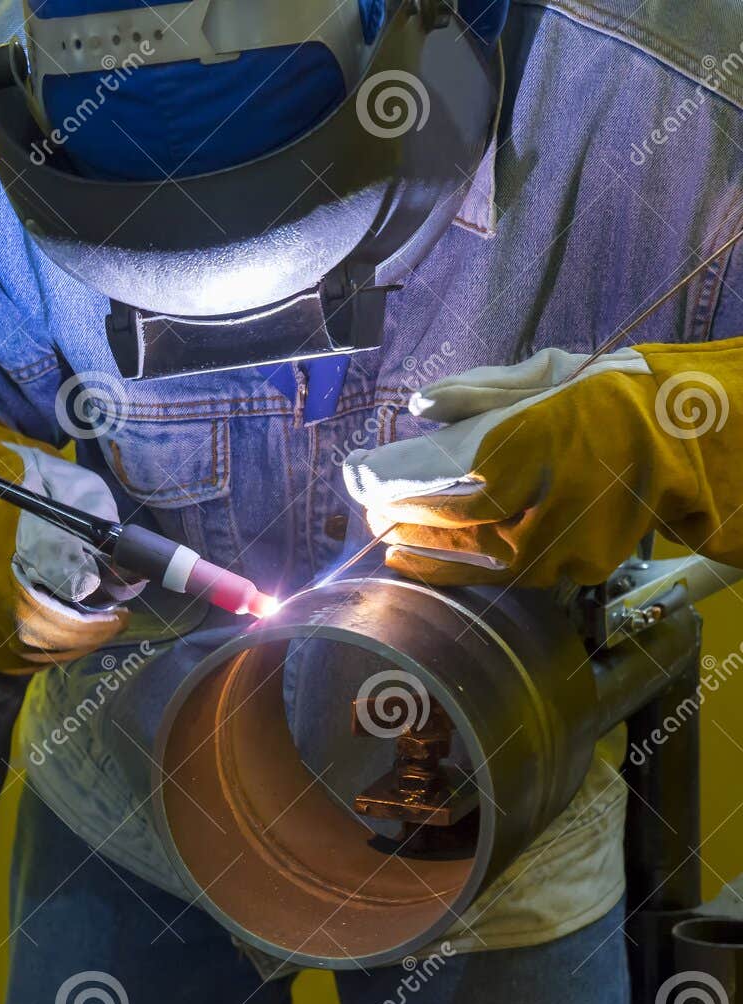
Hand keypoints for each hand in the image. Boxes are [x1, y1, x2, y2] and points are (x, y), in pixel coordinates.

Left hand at [343, 340, 742, 586]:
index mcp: (539, 442)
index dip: (400, 496)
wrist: (692, 436)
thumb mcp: (545, 375)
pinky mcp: (583, 565)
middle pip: (460, 532)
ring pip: (485, 563)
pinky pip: (516, 575)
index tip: (364, 490)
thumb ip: (478, 392)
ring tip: (399, 545)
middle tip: (375, 522)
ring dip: (435, 557)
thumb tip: (420, 407)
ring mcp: (572, 539)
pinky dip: (474, 569)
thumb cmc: (610, 397)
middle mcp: (554, 498)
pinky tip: (441, 561)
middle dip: (409, 530)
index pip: (449, 487)